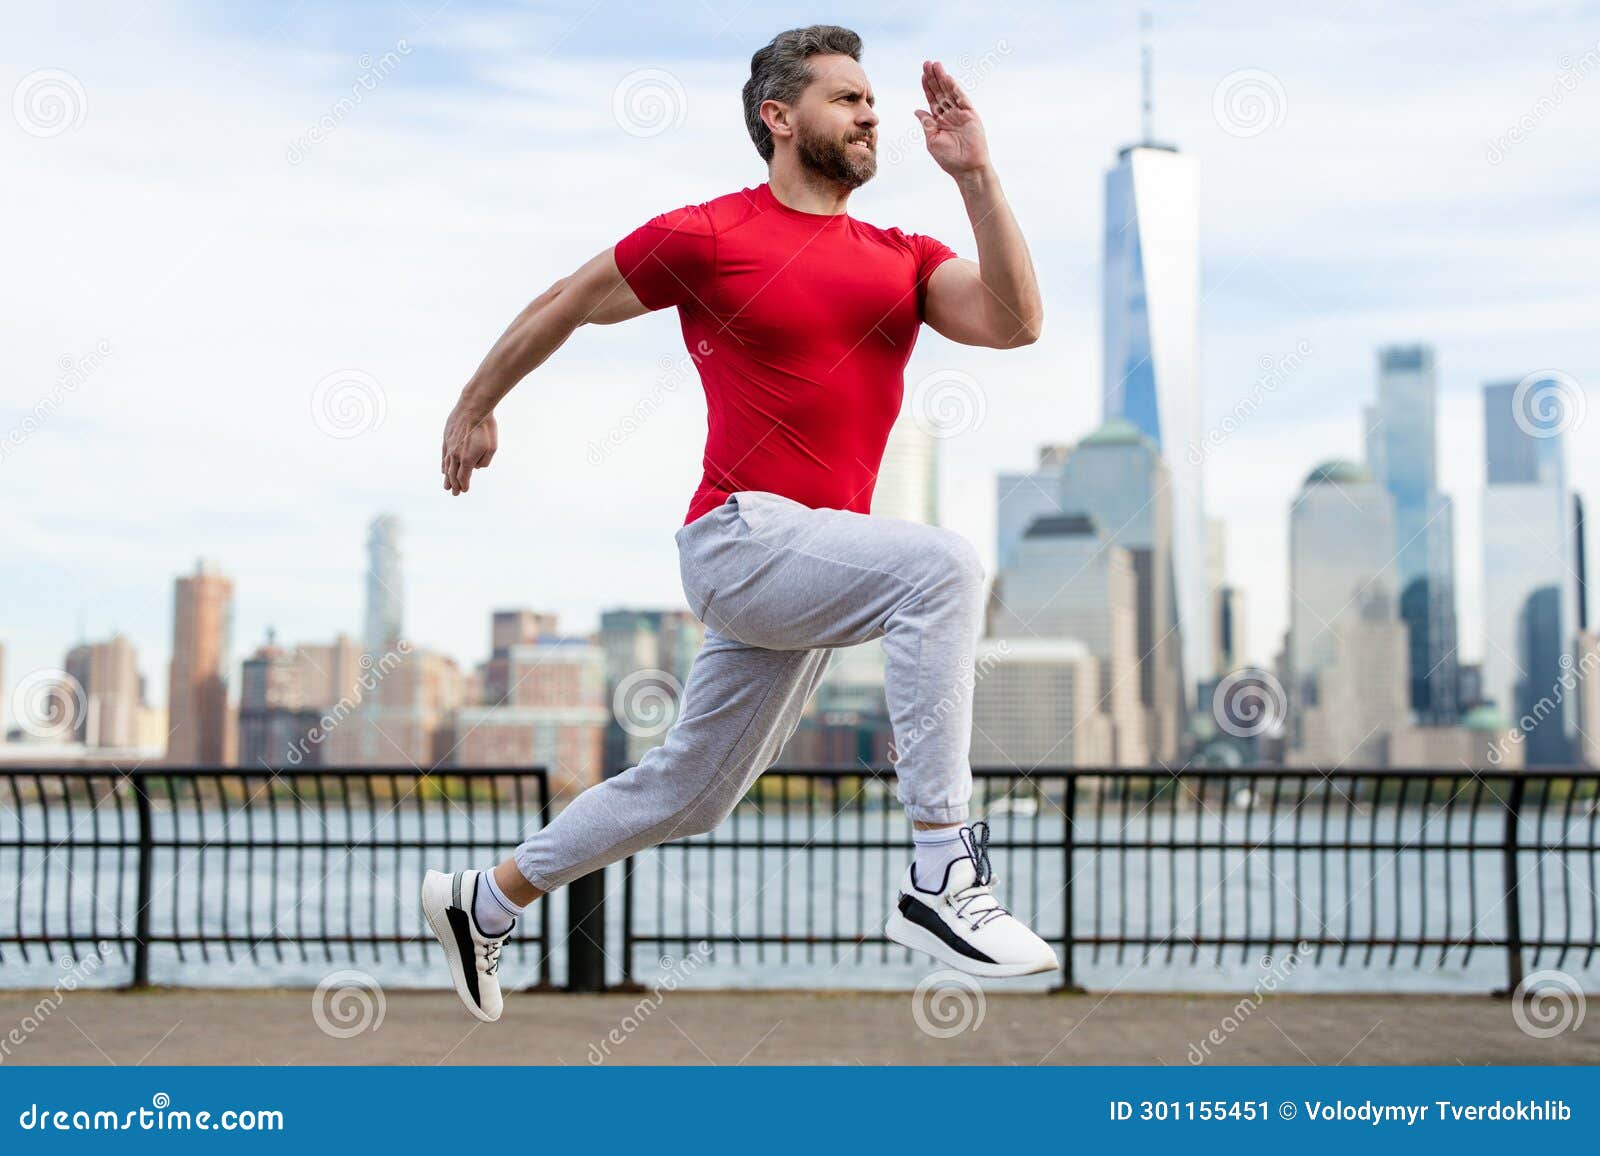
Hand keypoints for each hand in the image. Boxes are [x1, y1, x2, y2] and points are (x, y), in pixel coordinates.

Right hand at [441, 404, 496, 495]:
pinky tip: (443, 469)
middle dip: (454, 485)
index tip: (464, 490)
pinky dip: (443, 463)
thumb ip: (484, 461)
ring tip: (446, 486)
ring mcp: (449, 446)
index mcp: (467, 459)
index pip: (463, 477)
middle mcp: (456, 455)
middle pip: (453, 474)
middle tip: (454, 493)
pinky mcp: (446, 438)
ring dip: (447, 477)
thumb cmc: (486, 427)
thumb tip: (477, 467)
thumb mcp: (492, 447)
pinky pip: (443, 455)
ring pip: (447, 466)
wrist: (473, 408)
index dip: (464, 485)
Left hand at [914, 60, 989, 175]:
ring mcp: (960, 114)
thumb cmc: (949, 159)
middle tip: (927, 63)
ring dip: (943, 79)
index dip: (927, 87)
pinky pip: (962, 99)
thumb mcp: (932, 140)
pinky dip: (955, 89)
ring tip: (936, 65)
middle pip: (940, 92)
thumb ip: (926, 124)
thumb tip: (917, 110)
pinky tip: (948, 79)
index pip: (932, 99)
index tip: (922, 74)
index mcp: (939, 121)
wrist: (967, 169)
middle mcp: (950, 114)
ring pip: (950, 92)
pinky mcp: (971, 115)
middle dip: (934, 78)